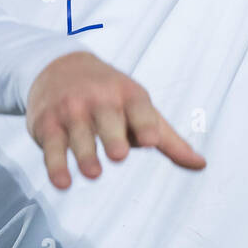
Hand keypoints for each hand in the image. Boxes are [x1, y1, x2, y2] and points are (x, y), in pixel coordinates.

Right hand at [25, 50, 206, 188]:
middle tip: (119, 154)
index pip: (139, 109)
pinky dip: (55, 165)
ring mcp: (71, 110)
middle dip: (113, 136)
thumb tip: (201, 165)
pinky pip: (51, 146)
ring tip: (93, 172)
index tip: (151, 139)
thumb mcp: (140, 106)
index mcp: (128, 94)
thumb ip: (169, 139)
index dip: (144, 124)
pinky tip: (63, 181)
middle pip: (108, 118)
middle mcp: (99, 98)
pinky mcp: (46, 123)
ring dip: (85, 154)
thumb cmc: (110, 95)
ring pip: (79, 134)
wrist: (58, 66)